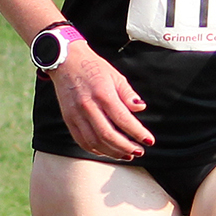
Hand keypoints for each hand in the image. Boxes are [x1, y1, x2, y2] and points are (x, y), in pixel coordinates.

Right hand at [50, 45, 153, 159]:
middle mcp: (88, 106)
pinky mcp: (68, 119)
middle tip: (139, 151)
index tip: (149, 141)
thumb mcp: (115, 76)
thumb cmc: (93, 68)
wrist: (65, 61)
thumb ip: (128, 94)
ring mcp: (76, 114)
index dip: (137, 133)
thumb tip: (141, 108)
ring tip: (127, 154)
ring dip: (112, 152)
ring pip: (94, 142)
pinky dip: (96, 150)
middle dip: (126, 147)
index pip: (123, 119)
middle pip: (108, 135)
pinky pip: (82, 141)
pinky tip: (108, 151)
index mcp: (103, 94)